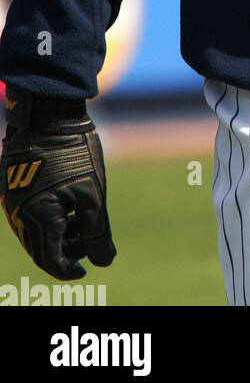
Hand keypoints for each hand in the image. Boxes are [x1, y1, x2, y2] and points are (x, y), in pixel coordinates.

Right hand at [1, 89, 115, 278]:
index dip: (69, 269)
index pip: (50, 260)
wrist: (50, 112)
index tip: (86, 269)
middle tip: (88, 244)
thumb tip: (104, 261)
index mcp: (37, 219)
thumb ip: (98, 231)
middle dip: (65, 251)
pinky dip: (49, 218)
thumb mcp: (93, 194)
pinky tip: (69, 207)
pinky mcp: (15, 185)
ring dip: (58, 235)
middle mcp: (18, 213)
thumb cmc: (75, 152)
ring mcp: (13, 199)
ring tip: (82, 224)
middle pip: (40, 247)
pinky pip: (29, 213)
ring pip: (35, 231)